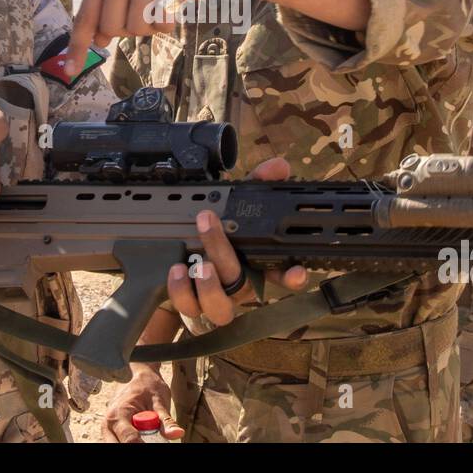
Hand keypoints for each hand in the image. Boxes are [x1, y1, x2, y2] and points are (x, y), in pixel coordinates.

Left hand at [65, 0, 241, 74]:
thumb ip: (110, 11)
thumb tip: (97, 40)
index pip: (86, 16)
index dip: (78, 46)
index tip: (71, 71)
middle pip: (110, 27)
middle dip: (128, 31)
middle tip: (145, 16)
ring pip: (135, 27)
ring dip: (150, 29)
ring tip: (160, 12)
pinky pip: (159, 22)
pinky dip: (166, 25)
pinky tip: (172, 11)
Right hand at [101, 364, 183, 442]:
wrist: (141, 379)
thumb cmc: (150, 388)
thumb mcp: (160, 402)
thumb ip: (166, 421)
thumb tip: (177, 433)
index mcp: (119, 414)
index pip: (129, 439)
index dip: (142, 445)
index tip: (157, 442)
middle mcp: (108, 423)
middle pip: (117, 446)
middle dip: (134, 446)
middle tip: (153, 440)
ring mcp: (108, 428)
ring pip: (115, 445)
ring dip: (131, 444)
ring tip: (147, 437)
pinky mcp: (111, 431)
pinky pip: (117, 441)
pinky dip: (128, 441)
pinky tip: (142, 438)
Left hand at [167, 158, 308, 326]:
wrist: (187, 268)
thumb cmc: (217, 239)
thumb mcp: (235, 205)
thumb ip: (256, 185)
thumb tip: (278, 166)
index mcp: (253, 264)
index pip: (281, 274)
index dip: (291, 276)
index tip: (296, 272)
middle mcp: (236, 285)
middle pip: (237, 278)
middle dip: (222, 250)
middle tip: (207, 222)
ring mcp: (214, 298)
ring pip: (218, 306)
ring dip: (208, 286)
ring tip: (197, 263)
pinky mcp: (192, 305)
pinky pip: (188, 306)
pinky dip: (181, 290)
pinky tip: (176, 270)